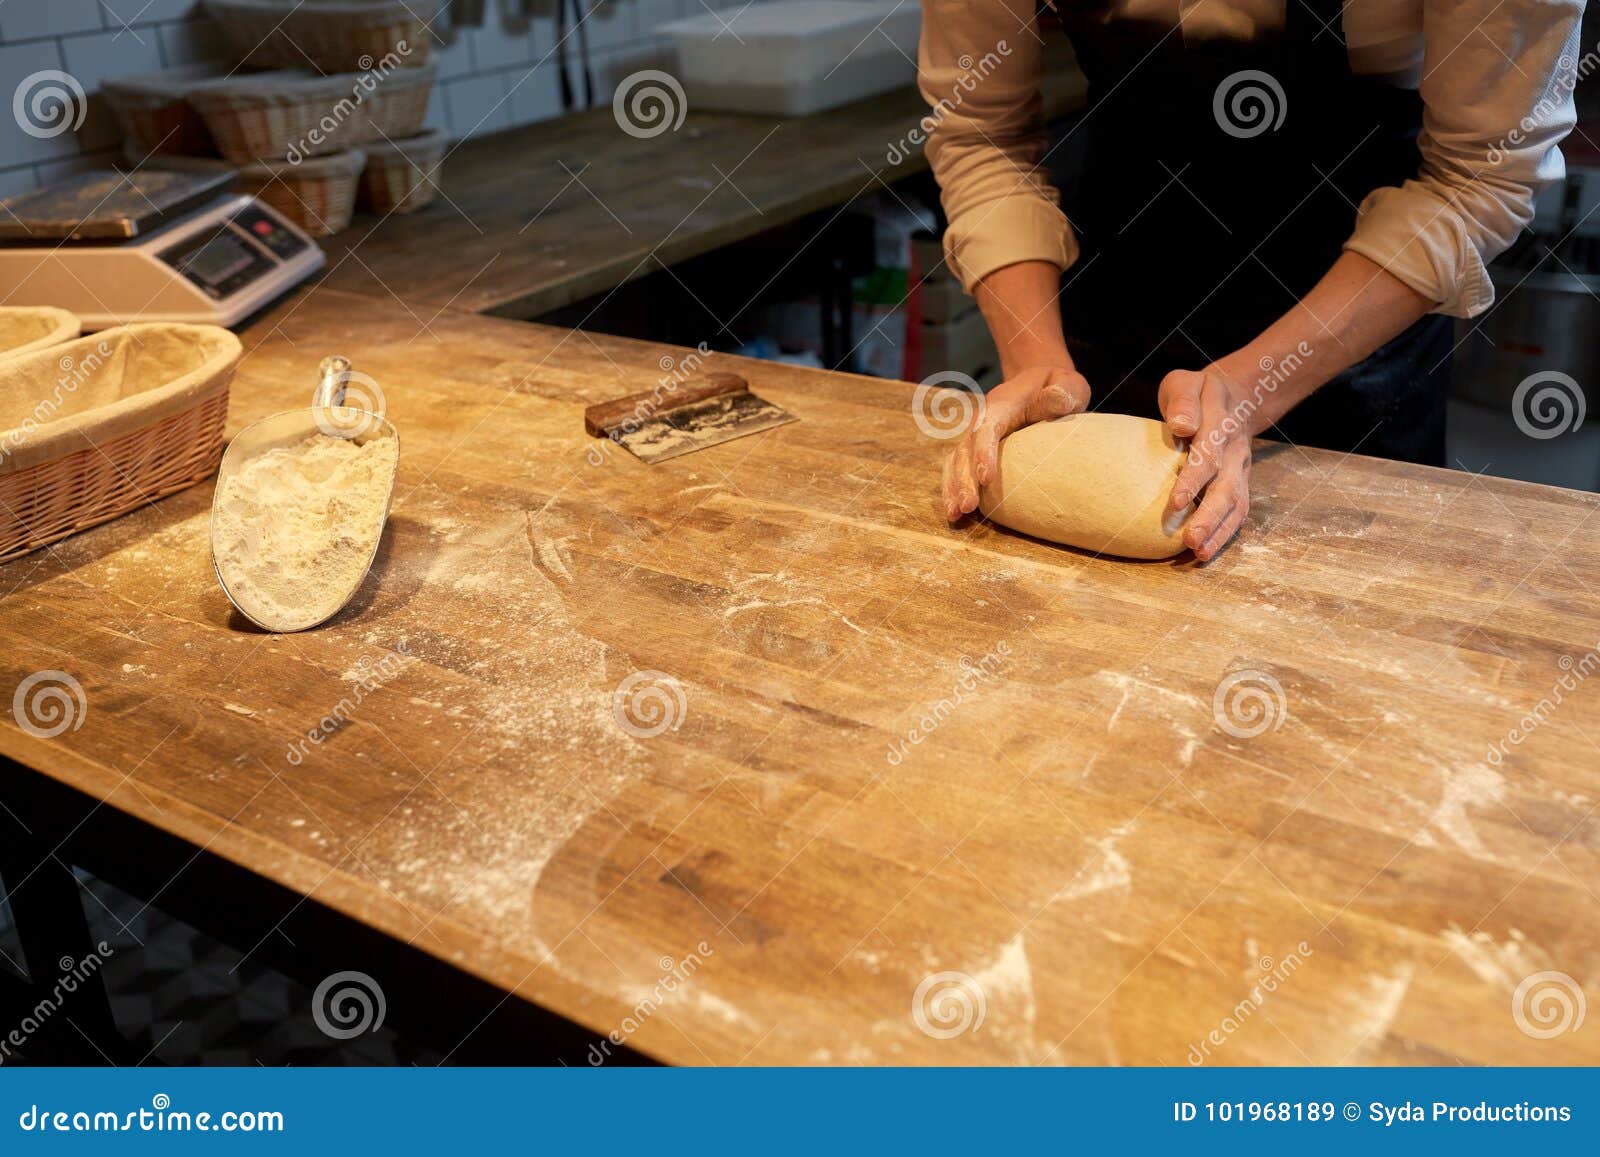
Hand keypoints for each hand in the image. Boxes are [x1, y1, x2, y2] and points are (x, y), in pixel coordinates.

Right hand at [941, 365, 1090, 520]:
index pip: (987, 427)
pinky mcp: (976, 450)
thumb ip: (1063, 392)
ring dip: (954, 488)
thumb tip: (1056, 397)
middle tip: (967, 506)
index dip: (983, 452)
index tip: (985, 478)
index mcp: (1001, 404)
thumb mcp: (1067, 384)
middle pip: (966, 449)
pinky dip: (954, 489)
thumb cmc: (1056, 386)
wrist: (1040, 384)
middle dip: (964, 479)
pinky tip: (955, 512)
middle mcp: (982, 420)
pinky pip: (959, 469)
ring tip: (955, 514)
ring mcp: (976, 436)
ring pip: (957, 461)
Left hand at [1158, 365, 1253, 561]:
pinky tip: (1206, 552)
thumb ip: (1183, 401)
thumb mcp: (1186, 383)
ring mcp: (1241, 470)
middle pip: (1226, 488)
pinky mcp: (1240, 484)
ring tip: (1199, 553)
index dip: (1193, 479)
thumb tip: (1181, 426)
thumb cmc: (1198, 394)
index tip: (1177, 502)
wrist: (1236, 398)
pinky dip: (1224, 534)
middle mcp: (1234, 452)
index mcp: (1220, 425)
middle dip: (1209, 517)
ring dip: (1219, 531)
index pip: (1208, 455)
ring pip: (1236, 504)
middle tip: (1190, 540)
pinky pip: (1237, 512)